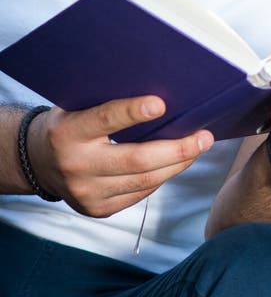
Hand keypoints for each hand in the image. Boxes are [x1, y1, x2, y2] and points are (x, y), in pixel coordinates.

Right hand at [26, 96, 213, 216]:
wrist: (40, 162)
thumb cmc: (70, 122)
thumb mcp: (78, 105)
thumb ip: (108, 100)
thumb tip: (160, 86)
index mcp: (67, 133)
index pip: (104, 120)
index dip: (132, 112)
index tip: (161, 103)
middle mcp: (75, 167)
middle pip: (135, 161)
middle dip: (176, 149)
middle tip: (204, 136)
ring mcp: (86, 194)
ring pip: (144, 182)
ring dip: (177, 164)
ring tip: (199, 147)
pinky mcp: (98, 210)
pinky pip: (140, 194)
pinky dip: (162, 177)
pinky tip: (177, 163)